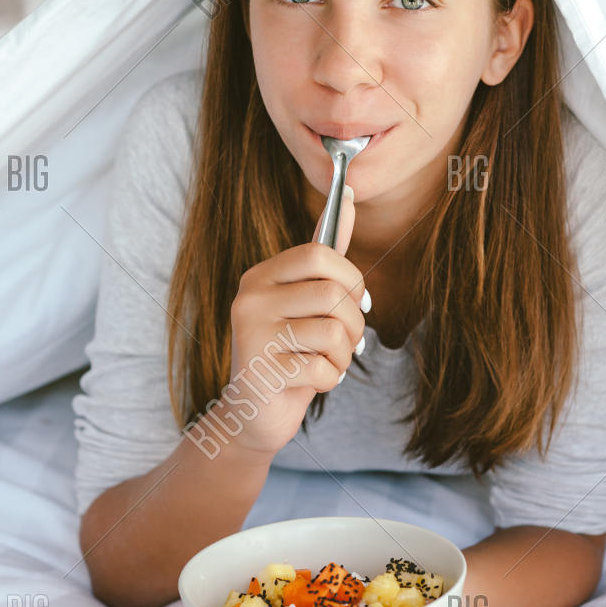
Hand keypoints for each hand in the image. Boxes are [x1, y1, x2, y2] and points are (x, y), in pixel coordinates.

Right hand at [221, 184, 365, 456]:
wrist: (255, 414)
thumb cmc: (291, 352)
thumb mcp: (308, 300)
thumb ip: (327, 253)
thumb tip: (349, 192)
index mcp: (262, 275)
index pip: (320, 253)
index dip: (352, 279)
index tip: (356, 302)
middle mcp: (249, 298)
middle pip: (334, 293)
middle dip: (354, 322)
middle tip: (345, 341)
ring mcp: (251, 334)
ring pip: (333, 331)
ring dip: (343, 355)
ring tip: (325, 363)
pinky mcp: (260, 371)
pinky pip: (324, 368)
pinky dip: (330, 380)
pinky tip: (310, 382)